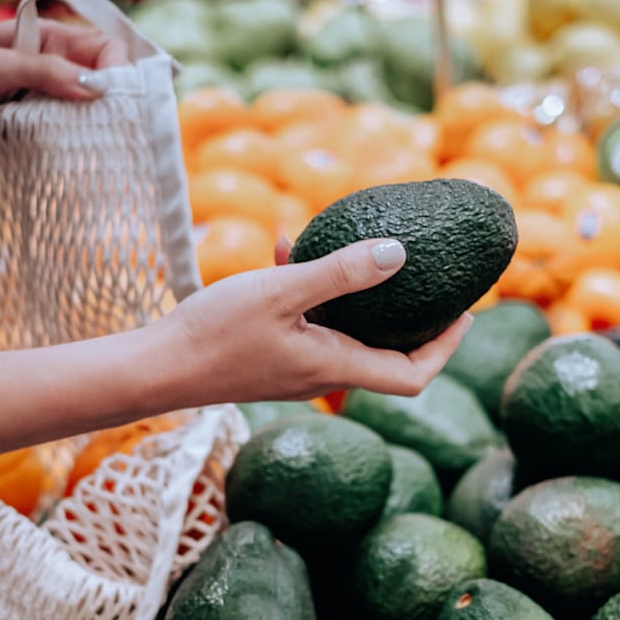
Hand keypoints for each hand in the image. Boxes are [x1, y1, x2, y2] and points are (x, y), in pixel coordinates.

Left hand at [0, 17, 127, 165]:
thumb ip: (45, 74)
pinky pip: (50, 136)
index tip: (120, 95)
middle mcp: (39, 66)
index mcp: (36, 38)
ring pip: (74, 112)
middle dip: (108, 102)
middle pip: (92, 81)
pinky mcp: (16, 127)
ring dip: (85, 129)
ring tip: (102, 149)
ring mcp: (28, 98)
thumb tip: (99, 88)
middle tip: (122, 130)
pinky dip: (62, 147)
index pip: (96, 45)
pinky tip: (73, 160)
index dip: (115, 67)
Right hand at [153, 238, 473, 403]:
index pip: (411, 376)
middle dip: (408, 316)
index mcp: (334, 366)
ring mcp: (294, 367)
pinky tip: (282, 247)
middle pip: (384, 353)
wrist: (155, 368)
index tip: (464, 315)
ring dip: (349, 290)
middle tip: (428, 277)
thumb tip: (400, 254)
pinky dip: (306, 288)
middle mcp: (321, 374)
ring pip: (341, 329)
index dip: (444, 349)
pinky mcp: (268, 356)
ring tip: (343, 243)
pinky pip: (304, 321)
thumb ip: (341, 273)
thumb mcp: (282, 291)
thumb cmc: (215, 333)